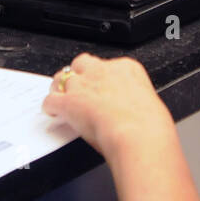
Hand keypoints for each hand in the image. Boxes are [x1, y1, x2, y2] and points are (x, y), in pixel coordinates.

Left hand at [42, 53, 174, 158]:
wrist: (139, 136)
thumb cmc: (149, 126)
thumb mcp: (148, 102)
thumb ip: (133, 99)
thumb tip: (129, 108)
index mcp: (127, 69)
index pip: (107, 65)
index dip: (100, 77)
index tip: (100, 87)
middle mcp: (103, 71)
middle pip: (81, 64)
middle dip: (78, 75)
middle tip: (79, 90)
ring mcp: (84, 85)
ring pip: (62, 78)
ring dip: (60, 88)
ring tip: (60, 98)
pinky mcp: (68, 102)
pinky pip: (51, 100)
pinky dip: (50, 107)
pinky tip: (53, 113)